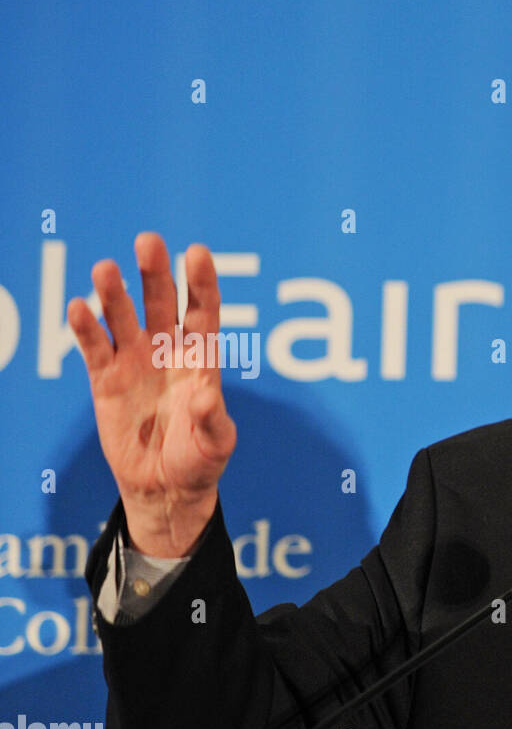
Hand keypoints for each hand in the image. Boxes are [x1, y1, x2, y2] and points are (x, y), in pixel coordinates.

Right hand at [68, 232, 235, 556]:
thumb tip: (205, 395)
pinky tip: (78, 307)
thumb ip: (213, 420)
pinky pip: (94, 347)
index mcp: (201, 358)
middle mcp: (166, 351)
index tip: (197, 252)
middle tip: (148, 241)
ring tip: (105, 270)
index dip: (201, 281)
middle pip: (162, 302)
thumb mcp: (217, 444)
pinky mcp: (105, 379)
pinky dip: (84, 328)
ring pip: (123, 317)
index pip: (203, 311)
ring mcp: (134, 361)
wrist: (164, 487)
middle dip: (155, 272)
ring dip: (114, 294)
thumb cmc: (200, 460)